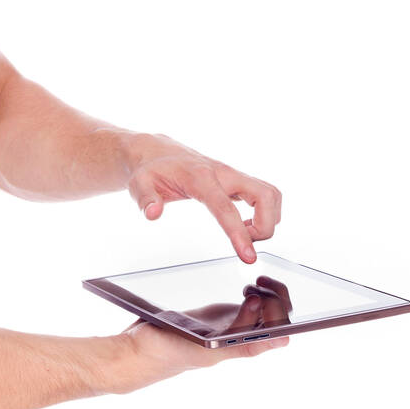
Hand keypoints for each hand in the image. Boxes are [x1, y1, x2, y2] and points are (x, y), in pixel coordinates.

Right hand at [111, 287, 290, 393]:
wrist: (140, 350)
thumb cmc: (169, 354)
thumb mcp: (207, 350)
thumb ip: (243, 346)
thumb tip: (284, 339)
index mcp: (241, 348)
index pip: (277, 329)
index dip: (276, 309)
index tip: (255, 294)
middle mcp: (241, 340)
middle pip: (276, 318)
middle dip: (276, 296)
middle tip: (259, 280)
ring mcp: (233, 328)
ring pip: (266, 312)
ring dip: (268, 294)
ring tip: (255, 282)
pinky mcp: (222, 320)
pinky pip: (250, 308)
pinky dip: (255, 294)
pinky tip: (247, 288)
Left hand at [125, 133, 282, 262]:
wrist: (158, 152)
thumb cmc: (151, 169)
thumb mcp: (139, 184)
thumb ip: (145, 199)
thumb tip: (154, 213)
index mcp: (201, 178)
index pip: (226, 207)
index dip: (239, 233)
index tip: (248, 256)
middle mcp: (223, 174)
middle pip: (265, 195)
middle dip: (265, 226)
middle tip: (246, 243)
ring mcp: (233, 176)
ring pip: (271, 193)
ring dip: (267, 219)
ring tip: (245, 234)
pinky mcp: (237, 181)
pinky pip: (264, 194)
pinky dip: (264, 213)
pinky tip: (244, 225)